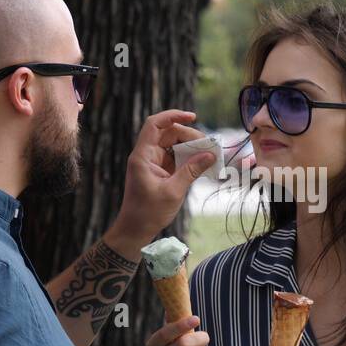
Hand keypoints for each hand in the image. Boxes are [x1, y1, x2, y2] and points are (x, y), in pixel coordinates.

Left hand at [113, 110, 215, 244]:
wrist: (135, 230)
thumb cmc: (149, 212)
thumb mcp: (174, 191)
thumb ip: (192, 171)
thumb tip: (210, 155)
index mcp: (143, 156)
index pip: (155, 125)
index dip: (173, 116)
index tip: (192, 117)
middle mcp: (146, 156)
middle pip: (168, 133)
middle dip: (188, 135)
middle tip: (208, 146)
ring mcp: (152, 163)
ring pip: (172, 145)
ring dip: (190, 147)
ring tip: (208, 154)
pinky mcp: (159, 172)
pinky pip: (175, 158)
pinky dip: (188, 159)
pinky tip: (201, 163)